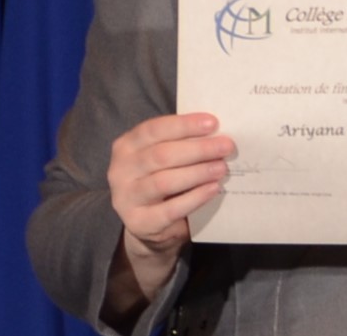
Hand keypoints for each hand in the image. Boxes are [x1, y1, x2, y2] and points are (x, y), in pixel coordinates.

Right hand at [106, 112, 234, 301]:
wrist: (147, 222)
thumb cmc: (161, 175)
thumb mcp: (164, 154)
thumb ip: (182, 142)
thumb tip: (217, 132)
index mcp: (127, 146)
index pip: (154, 129)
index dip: (184, 125)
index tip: (213, 123)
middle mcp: (120, 171)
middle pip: (161, 155)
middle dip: (198, 149)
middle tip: (226, 146)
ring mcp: (126, 198)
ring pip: (164, 182)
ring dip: (198, 173)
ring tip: (222, 168)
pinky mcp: (139, 223)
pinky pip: (170, 210)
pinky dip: (195, 198)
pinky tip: (213, 189)